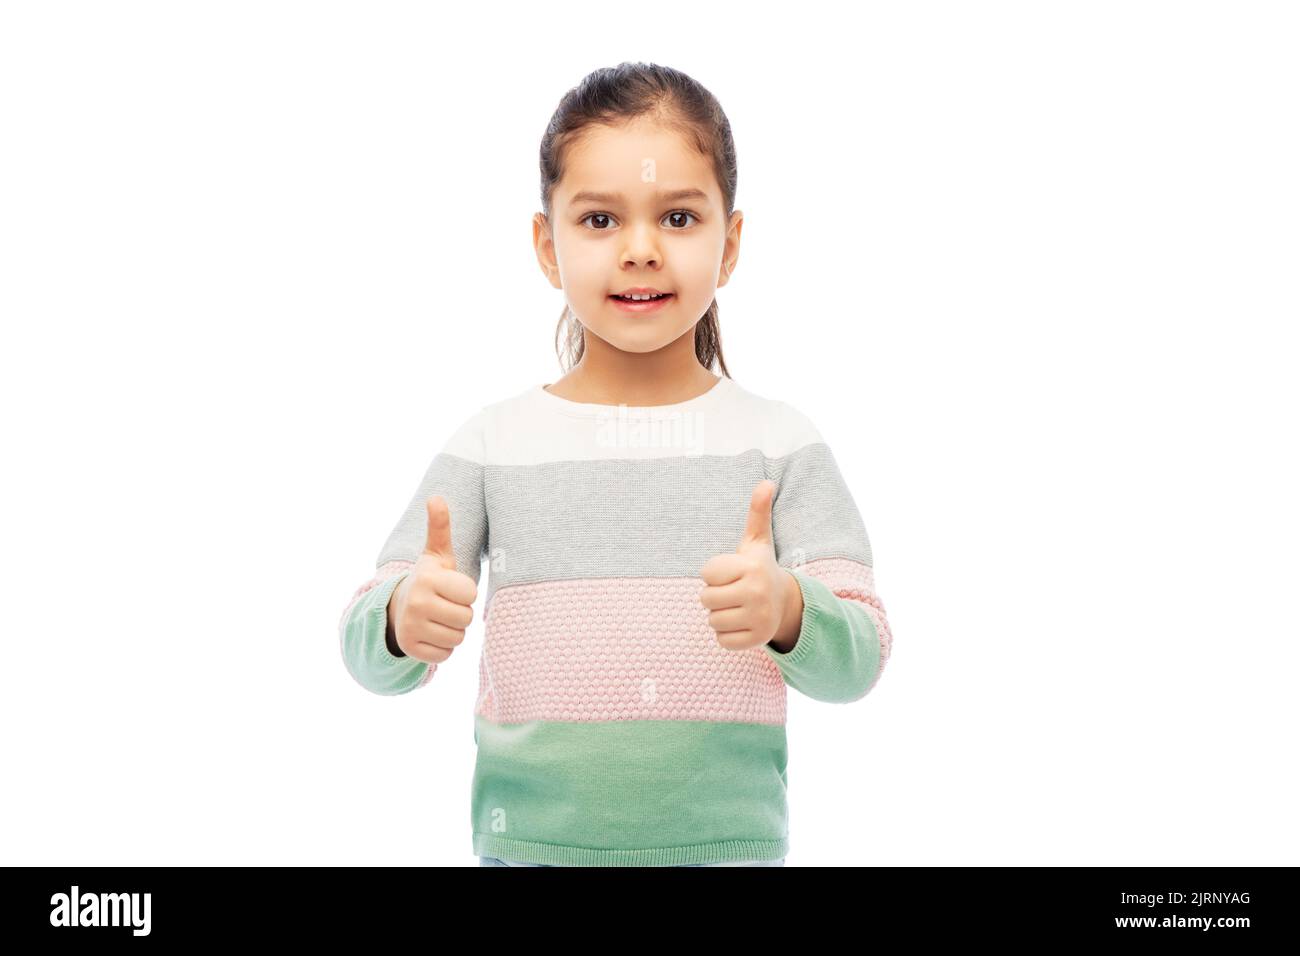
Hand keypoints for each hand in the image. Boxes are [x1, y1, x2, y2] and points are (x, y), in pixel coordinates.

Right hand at [387, 495, 477, 663]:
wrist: (398, 608)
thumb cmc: (429, 580)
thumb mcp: (436, 554)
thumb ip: (440, 527)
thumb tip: (436, 497)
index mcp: (427, 578)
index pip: (470, 594)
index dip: (465, 592)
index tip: (450, 587)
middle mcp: (416, 602)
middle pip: (466, 618)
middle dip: (460, 613)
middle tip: (444, 605)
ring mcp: (410, 627)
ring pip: (457, 638)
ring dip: (453, 631)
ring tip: (438, 618)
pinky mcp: (410, 648)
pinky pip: (445, 655)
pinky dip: (442, 648)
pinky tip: (430, 634)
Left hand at [698, 479, 803, 651]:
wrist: (785, 603)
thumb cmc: (760, 569)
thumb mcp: (757, 541)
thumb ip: (757, 512)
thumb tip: (766, 482)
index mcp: (752, 566)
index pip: (706, 573)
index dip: (714, 574)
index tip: (731, 573)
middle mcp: (757, 591)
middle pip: (705, 599)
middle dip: (714, 596)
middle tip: (733, 592)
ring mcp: (759, 617)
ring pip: (712, 621)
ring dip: (720, 616)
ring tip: (738, 607)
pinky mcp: (757, 639)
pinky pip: (722, 641)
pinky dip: (727, 635)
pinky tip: (742, 623)